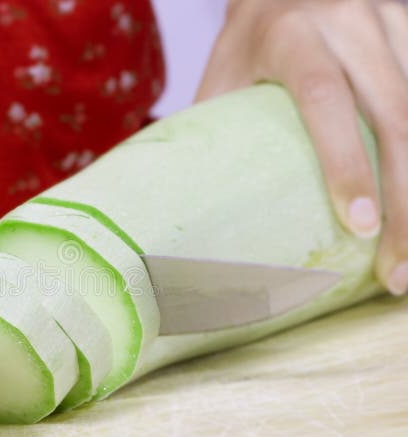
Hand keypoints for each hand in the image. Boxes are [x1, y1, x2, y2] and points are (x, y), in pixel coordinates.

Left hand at [197, 0, 407, 294]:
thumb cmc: (245, 48)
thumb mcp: (222, 79)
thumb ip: (217, 132)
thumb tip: (190, 214)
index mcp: (289, 34)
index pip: (322, 98)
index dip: (345, 162)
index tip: (360, 226)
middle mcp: (347, 21)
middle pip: (391, 114)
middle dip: (403, 201)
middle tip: (396, 271)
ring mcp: (387, 20)